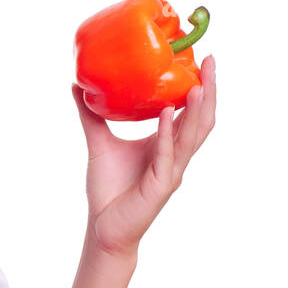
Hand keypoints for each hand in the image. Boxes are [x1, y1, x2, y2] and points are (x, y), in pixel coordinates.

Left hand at [71, 55, 216, 259]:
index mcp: (166, 145)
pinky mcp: (160, 186)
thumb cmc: (107, 190)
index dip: (200, 88)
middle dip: (209, 91)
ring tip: (199, 83)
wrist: (102, 228)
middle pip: (202, 120)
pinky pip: (167, 155)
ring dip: (197, 109)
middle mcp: (174, 157)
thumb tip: (78, 86)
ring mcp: (171, 171)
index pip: (191, 113)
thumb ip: (91, 115)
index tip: (201, 59)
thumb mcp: (98, 142)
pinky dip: (168, 133)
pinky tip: (168, 113)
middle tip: (210, 61)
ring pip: (192, 137)